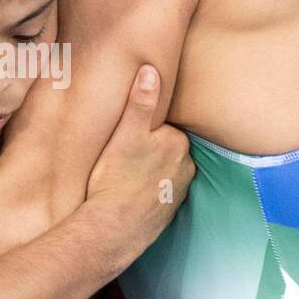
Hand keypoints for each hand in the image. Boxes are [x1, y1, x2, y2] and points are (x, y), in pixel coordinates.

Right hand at [85, 65, 193, 272]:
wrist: (112, 229)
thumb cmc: (114, 179)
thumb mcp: (124, 134)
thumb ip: (140, 101)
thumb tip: (151, 69)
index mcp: (178, 143)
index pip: (163, 126)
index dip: (144, 128)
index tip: (126, 133)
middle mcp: (186, 167)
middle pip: (166, 148)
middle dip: (149, 149)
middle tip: (122, 154)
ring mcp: (179, 191)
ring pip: (164, 171)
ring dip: (149, 171)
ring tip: (124, 173)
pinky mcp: (168, 212)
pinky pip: (160, 192)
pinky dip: (149, 191)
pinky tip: (130, 192)